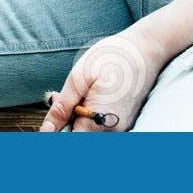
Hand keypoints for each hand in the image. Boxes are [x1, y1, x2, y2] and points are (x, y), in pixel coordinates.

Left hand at [40, 26, 172, 131]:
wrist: (146, 49)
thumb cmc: (113, 57)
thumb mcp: (79, 78)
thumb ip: (62, 107)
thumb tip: (47, 131)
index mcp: (99, 122)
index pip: (71, 143)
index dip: (55, 135)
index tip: (49, 122)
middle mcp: (113, 132)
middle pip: (79, 139)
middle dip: (64, 125)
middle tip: (58, 99)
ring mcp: (120, 129)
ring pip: (88, 133)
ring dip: (75, 119)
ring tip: (76, 94)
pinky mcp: (123, 123)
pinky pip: (99, 127)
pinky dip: (87, 116)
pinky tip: (87, 96)